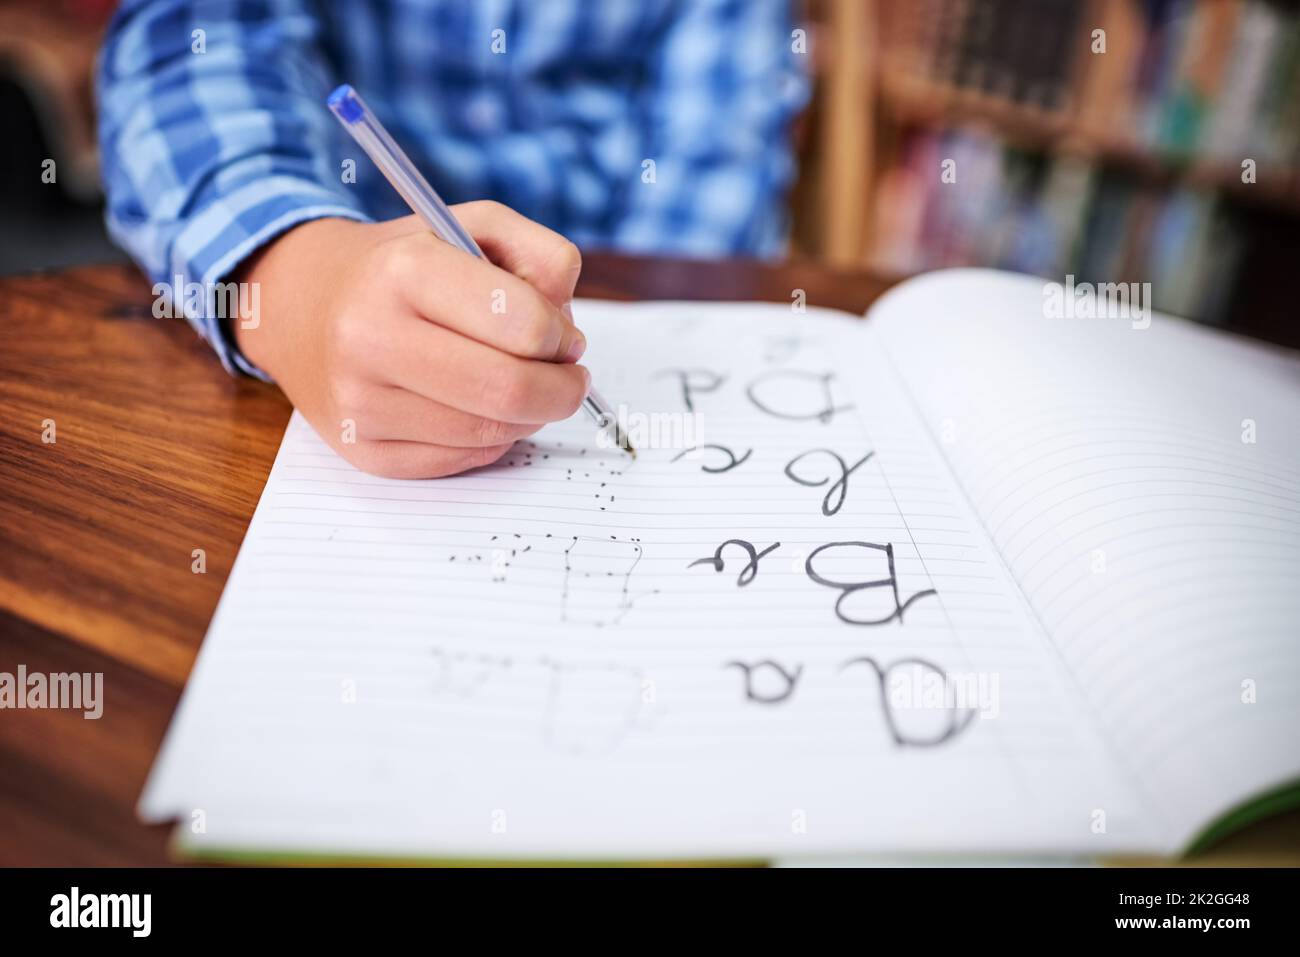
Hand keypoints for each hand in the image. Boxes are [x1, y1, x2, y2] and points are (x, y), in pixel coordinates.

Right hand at [232, 202, 588, 477]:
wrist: (299, 306)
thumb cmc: (402, 267)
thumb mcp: (469, 227)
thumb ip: (540, 255)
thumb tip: (568, 329)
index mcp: (404, 271)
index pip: (522, 324)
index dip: (562, 337)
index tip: (565, 338)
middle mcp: (371, 337)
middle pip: (510, 390)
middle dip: (562, 390)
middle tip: (569, 378)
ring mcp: (361, 402)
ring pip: (490, 433)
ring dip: (529, 416)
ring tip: (520, 386)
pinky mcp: (362, 450)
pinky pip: (461, 461)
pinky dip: (490, 440)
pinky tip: (478, 410)